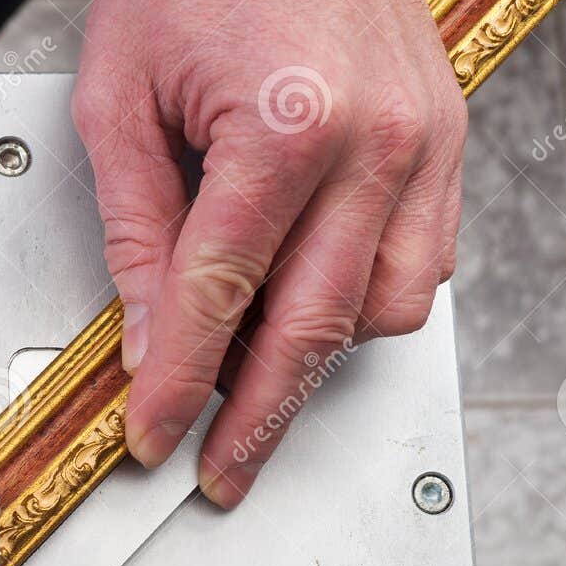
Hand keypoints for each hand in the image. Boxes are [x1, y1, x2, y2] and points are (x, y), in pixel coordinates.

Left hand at [72, 0, 466, 506]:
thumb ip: (137, 229)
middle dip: (258, 415)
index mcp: (288, 125)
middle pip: (315, 328)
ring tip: (252, 374)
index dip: (180, 385)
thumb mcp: (120, 97)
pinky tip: (312, 305)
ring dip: (316, 356)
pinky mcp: (445, 138)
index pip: (220, 299)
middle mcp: (377, 139)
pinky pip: (423, 262)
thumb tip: (149, 337)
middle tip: (221, 468)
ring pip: (384, 310)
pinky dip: (368, 302)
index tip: (156, 436)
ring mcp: (425, 140)